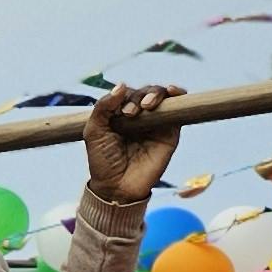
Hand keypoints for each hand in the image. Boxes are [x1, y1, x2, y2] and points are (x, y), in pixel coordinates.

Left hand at [82, 84, 184, 205]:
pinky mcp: (170, 133)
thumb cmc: (102, 160)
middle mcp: (140, 116)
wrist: (116, 187)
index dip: (125, 96)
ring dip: (156, 93)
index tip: (121, 112)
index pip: (128, 93)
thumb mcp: (94, 131)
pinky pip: (177, 111)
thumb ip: (103, 107)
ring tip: (147, 106)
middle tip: (130, 113)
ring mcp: (156, 124)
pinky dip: (177, 97)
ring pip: (162, 97)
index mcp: (120, 114)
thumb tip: (122, 85)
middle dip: (139, 96)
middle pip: (146, 92)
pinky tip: (174, 92)